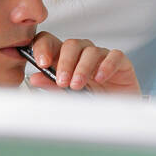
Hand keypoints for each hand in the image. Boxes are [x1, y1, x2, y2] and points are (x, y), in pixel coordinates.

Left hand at [26, 32, 140, 95]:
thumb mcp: (68, 94)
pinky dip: (106, 66)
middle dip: (64, 62)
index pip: (51, 42)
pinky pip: (114, 56)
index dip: (44, 47)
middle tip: (62, 81)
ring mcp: (102, 56)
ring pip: (91, 50)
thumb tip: (35, 78)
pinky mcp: (120, 62)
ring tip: (77, 85)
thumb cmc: (93, 100)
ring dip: (82, 68)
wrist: (118, 112)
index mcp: (66, 59)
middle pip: (71, 44)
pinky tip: (100, 78)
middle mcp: (83, 54)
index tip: (42, 63)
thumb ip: (52, 85)